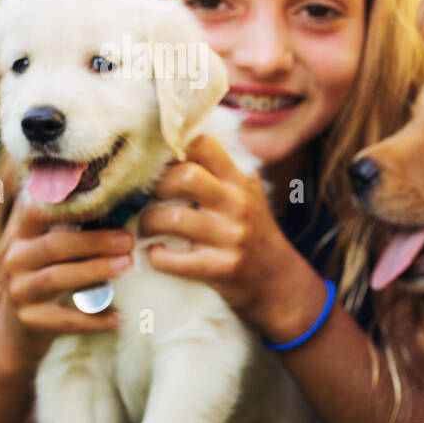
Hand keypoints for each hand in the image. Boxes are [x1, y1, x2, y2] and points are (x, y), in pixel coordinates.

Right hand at [0, 202, 132, 362]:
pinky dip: (94, 319)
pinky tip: (119, 317)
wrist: (23, 325)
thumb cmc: (55, 274)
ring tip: (127, 265)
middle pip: (54, 244)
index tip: (103, 200)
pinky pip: (65, 319)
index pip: (38, 211)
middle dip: (94, 242)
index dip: (68, 205)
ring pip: (56, 278)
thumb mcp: (59, 251)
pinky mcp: (29, 320)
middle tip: (128, 241)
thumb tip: (129, 210)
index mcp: (25, 234)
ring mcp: (20, 290)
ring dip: (95, 270)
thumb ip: (82, 231)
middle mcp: (16, 258)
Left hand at [140, 135, 320, 337]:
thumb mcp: (248, 197)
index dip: (174, 147)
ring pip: (175, 218)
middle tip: (145, 197)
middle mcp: (238, 205)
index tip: (158, 161)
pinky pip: (173, 260)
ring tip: (146, 227)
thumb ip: (223, 172)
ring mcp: (231, 237)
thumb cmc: (254, 235)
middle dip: (156, 185)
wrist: (278, 281)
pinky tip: (156, 253)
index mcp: (239, 183)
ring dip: (148, 223)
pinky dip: (156, 257)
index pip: (204, 145)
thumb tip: (185, 141)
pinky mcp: (222, 268)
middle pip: (187, 176)